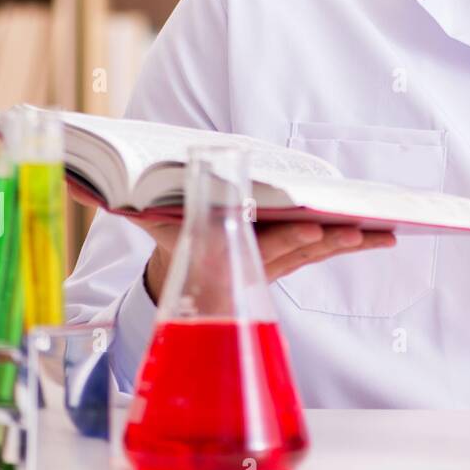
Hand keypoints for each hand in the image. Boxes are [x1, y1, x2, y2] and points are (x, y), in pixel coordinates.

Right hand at [122, 209, 393, 305]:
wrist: (178, 286)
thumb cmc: (170, 243)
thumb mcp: (149, 229)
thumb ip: (126, 208)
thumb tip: (82, 183)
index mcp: (218, 256)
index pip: (256, 250)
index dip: (286, 243)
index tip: (313, 234)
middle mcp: (250, 265)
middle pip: (294, 255)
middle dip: (325, 244)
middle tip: (354, 233)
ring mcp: (273, 266)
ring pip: (315, 254)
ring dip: (350, 244)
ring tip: (386, 234)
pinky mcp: (289, 261)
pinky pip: (324, 252)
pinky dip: (354, 242)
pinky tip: (387, 235)